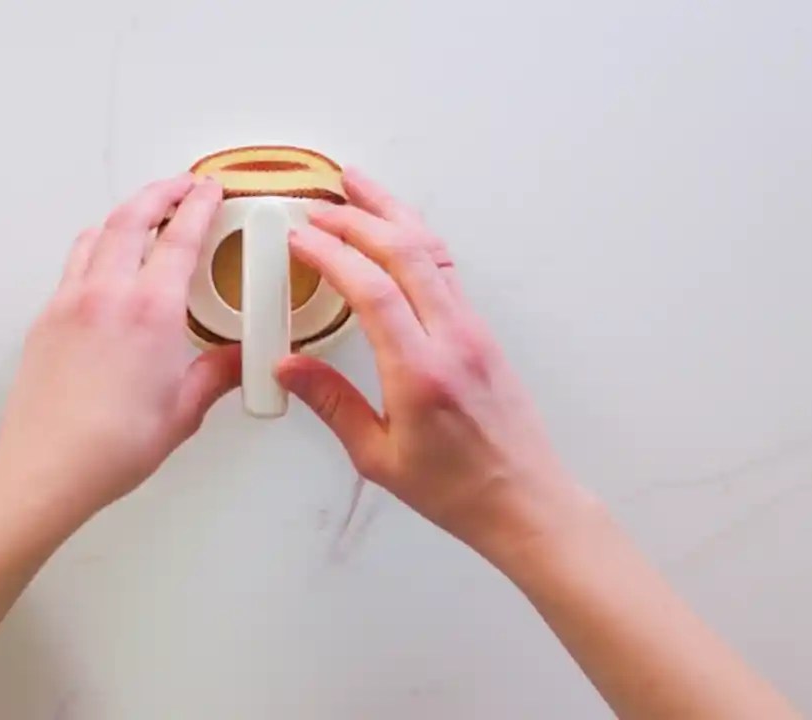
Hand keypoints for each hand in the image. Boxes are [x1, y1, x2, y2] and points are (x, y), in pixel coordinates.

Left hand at [0, 175, 238, 517]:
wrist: (47, 467)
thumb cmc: (113, 447)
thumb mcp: (184, 411)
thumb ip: (216, 374)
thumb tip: (240, 359)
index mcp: (151, 311)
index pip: (181, 237)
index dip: (199, 205)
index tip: (210, 189)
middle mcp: (107, 294)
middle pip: (132, 217)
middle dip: (160, 192)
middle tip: (182, 186)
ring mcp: (70, 301)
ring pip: (97, 233)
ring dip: (125, 215)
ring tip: (145, 216)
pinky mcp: (46, 318)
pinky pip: (74, 263)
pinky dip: (96, 246)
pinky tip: (107, 263)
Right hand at [279, 169, 597, 559]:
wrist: (525, 500)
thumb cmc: (457, 489)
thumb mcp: (378, 457)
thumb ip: (331, 404)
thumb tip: (287, 365)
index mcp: (422, 373)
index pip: (374, 291)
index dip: (333, 256)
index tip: (300, 239)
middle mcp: (453, 340)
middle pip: (406, 253)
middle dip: (357, 219)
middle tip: (317, 204)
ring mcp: (472, 329)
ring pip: (432, 249)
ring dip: (391, 213)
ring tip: (357, 186)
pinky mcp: (481, 330)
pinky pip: (445, 267)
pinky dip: (413, 237)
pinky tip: (394, 229)